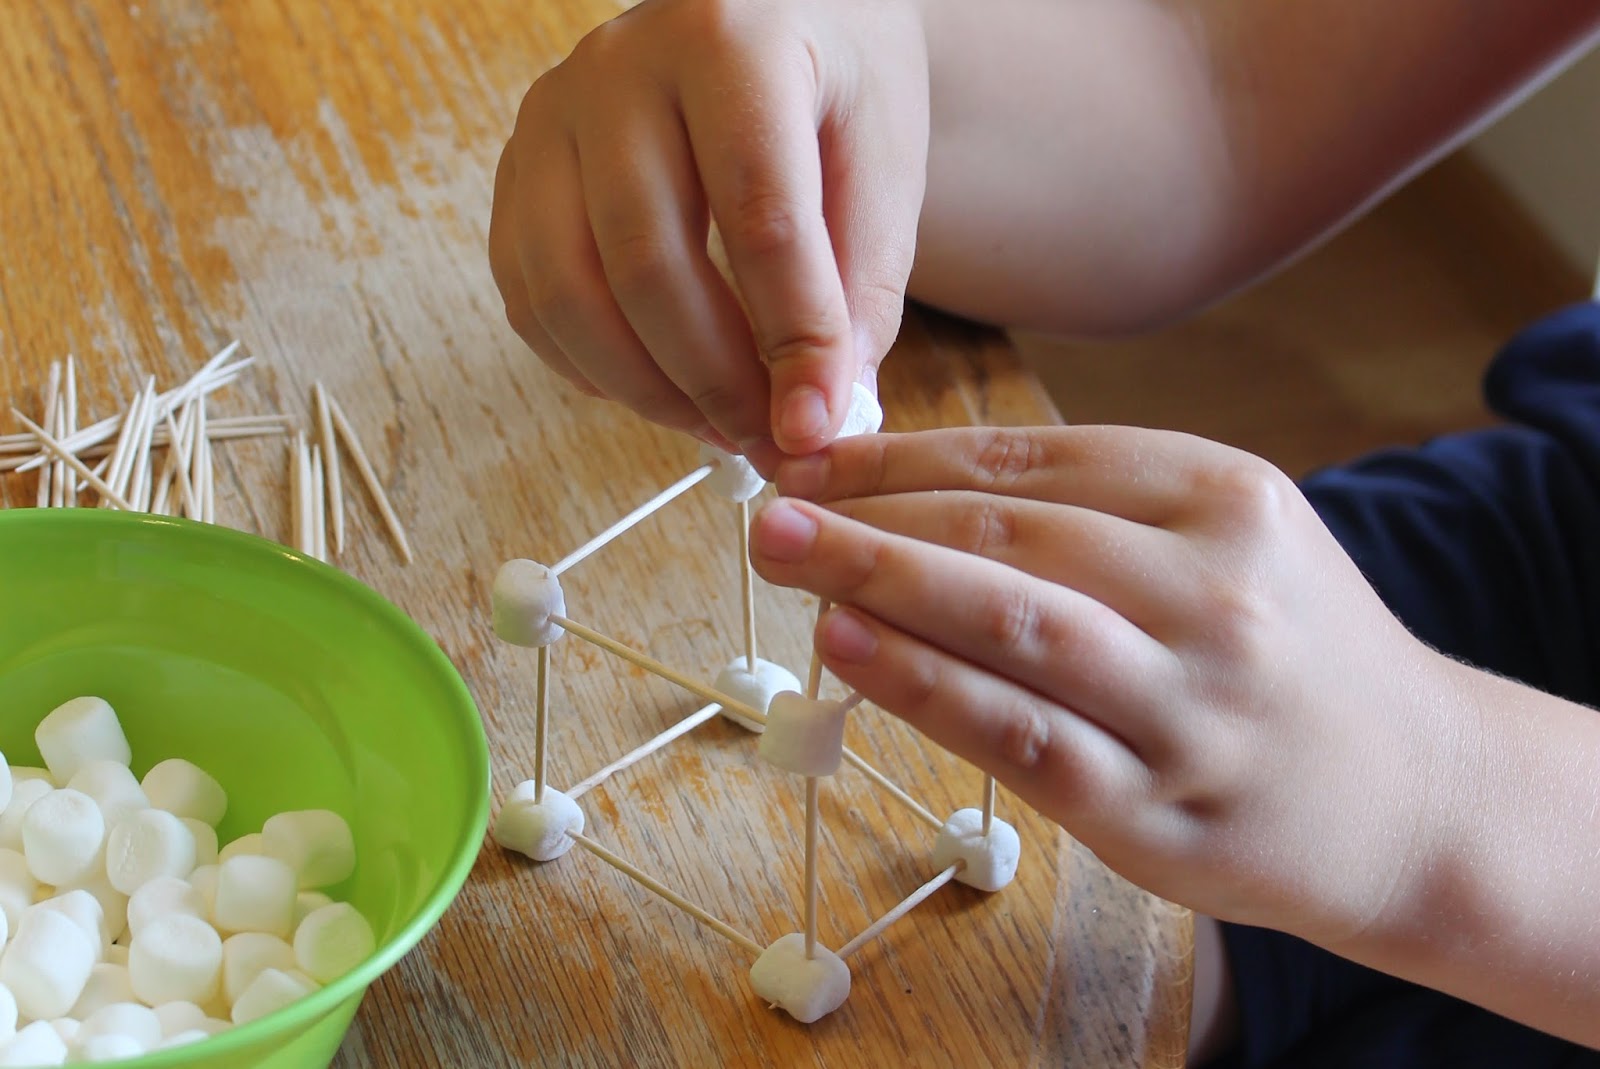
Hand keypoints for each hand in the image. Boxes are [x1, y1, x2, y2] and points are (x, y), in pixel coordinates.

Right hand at [488, 0, 929, 457]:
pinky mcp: (516, 170)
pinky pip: (530, 299)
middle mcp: (617, 68)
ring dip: (646, 388)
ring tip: (718, 424)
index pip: (758, 217)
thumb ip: (858, 288)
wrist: (764, 18)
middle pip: (647, 262)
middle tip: (767, 440)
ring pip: (568, 292)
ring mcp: (549, 117)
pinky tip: (656, 386)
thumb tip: (818, 416)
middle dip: (713, 380)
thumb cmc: (832, 89)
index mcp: (729, 41)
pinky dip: (590, 368)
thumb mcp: (881, 165)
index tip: (815, 427)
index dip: (791, 340)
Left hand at [749, 426, 1471, 944]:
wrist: (1415, 794)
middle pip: (1010, 534)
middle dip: (871, 512)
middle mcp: (1214, 589)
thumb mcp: (1227, 539)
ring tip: (787, 555)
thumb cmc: (1290, 650)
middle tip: (769, 499)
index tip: (814, 456)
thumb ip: (1091, 508)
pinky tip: (850, 651)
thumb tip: (906, 486)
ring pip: (1013, 623)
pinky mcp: (1159, 807)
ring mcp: (1189, 703)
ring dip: (881, 582)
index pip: (1030, 461)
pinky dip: (929, 689)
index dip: (902, 456)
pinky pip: (1024, 735)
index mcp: (1226, 495)